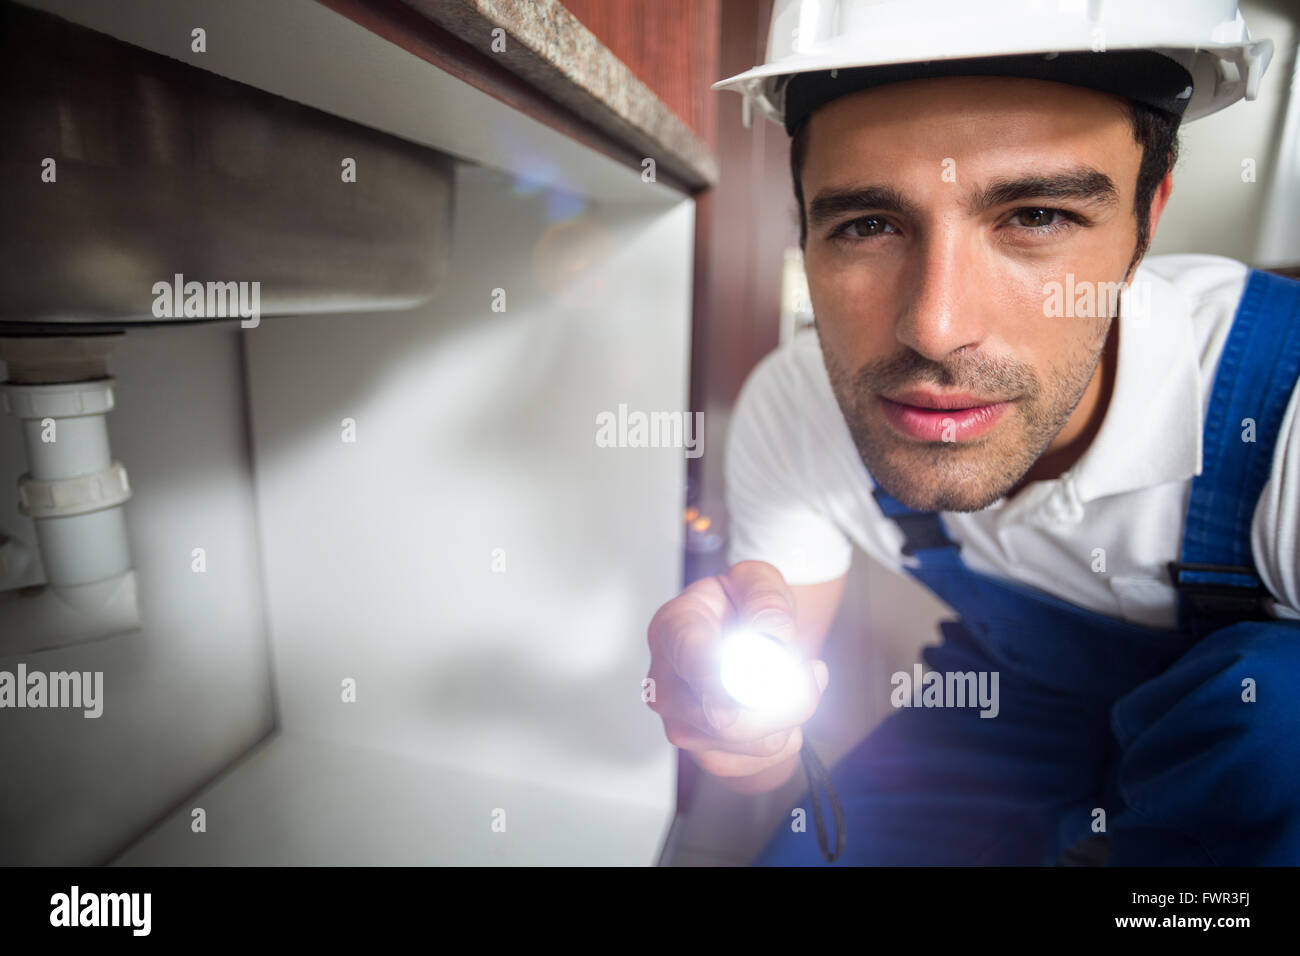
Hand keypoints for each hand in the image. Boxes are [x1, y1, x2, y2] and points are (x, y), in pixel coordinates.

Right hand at [645, 560, 829, 792]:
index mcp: (671, 631)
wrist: (740, 643)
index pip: (689, 658)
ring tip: (787, 679)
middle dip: (787, 697)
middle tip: (810, 668)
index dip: (712, 683)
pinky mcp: (710, 756)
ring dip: (792, 711)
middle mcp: (666, 686)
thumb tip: (773, 635)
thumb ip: (765, 598)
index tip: (729, 708)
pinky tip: (776, 707)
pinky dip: (788, 732)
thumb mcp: (757, 581)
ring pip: (759, 740)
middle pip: (728, 718)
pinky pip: (770, 757)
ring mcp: (683, 727)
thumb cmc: (741, 607)